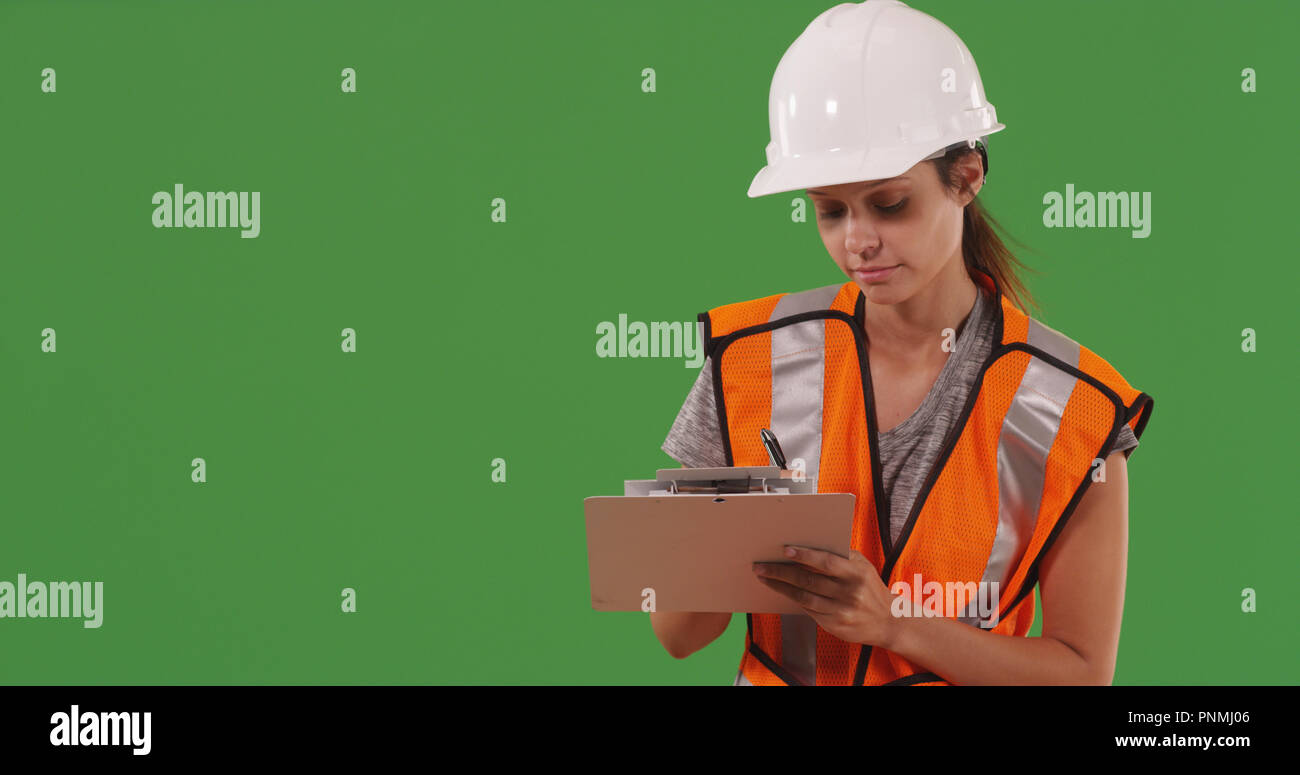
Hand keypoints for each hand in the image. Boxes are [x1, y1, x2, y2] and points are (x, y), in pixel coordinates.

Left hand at [752, 545, 900, 647]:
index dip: (805, 555)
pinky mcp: (834, 625)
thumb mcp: (863, 567)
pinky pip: (808, 610)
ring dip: (781, 587)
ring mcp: (841, 611)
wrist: (890, 621)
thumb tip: (808, 545)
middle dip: (781, 571)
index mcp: (857, 573)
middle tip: (761, 566)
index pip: (827, 562)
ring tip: (765, 578)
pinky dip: (793, 599)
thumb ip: (841, 556)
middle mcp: (849, 593)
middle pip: (809, 580)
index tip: (785, 550)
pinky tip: (782, 591)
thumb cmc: (871, 589)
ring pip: (804, 597)